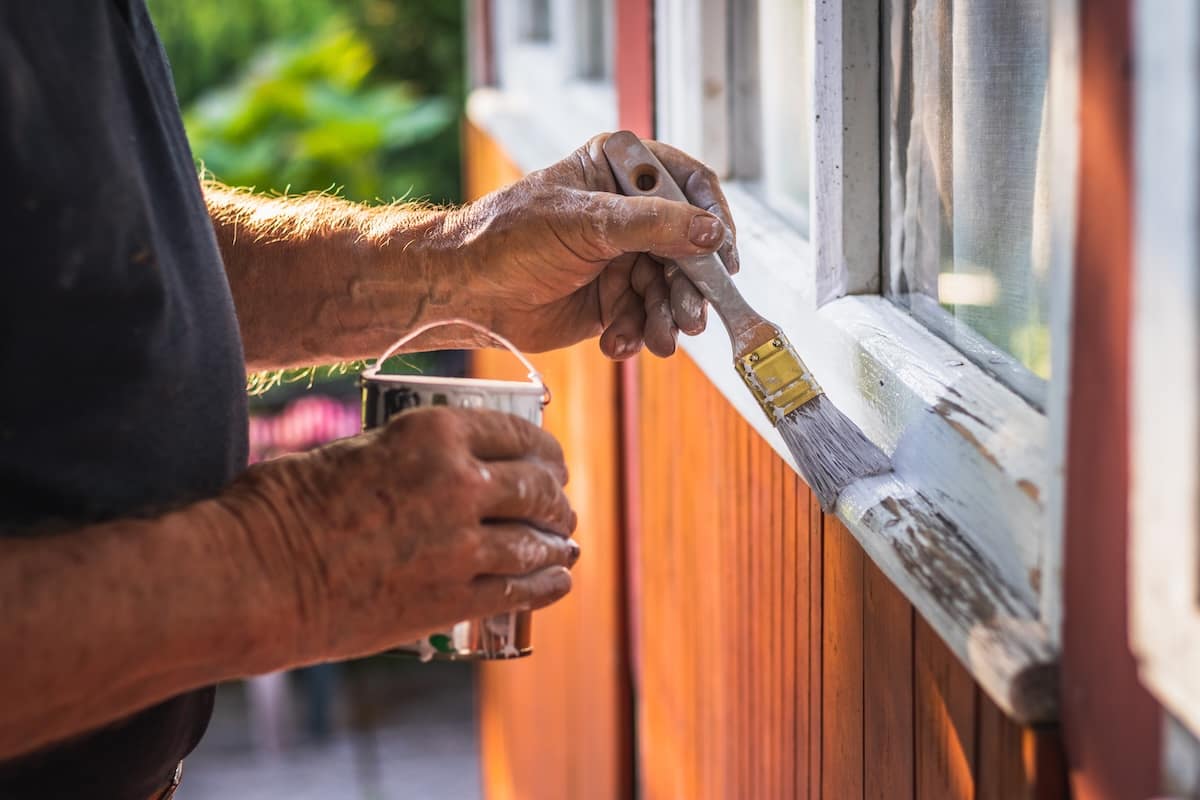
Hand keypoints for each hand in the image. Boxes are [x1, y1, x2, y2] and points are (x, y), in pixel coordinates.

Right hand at [217, 407, 577, 662]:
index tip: (551, 460)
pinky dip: (547, 584)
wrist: (257, 577)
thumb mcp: (357, 449)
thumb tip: (439, 463)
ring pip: (535, 541)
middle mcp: (460, 483)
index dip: (544, 449)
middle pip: (535, 487)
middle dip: (555, 496)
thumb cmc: (284, 505)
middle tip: (559, 504)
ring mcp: (461, 546)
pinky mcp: (452, 599)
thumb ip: (410, 454)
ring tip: (564, 544)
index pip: (517, 433)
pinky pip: (520, 589)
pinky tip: (560, 579)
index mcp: (435, 434)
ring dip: (556, 542)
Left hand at [451, 133, 738, 358]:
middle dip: (689, 286)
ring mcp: (622, 258)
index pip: (688, 185)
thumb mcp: (585, 222)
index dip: (712, 218)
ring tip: (658, 340)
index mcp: (619, 172)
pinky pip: (644, 318)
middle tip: (691, 317)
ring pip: (668, 290)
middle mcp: (628, 213)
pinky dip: (636, 334)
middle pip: (687, 247)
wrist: (466, 292)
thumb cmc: (509, 238)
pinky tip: (616, 343)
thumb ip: (652, 226)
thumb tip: (711, 232)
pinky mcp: (612, 300)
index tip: (722, 255)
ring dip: (666, 318)